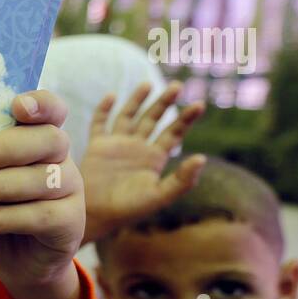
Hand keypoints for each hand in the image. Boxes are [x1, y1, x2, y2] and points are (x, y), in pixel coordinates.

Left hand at [0, 91, 84, 292]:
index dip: (41, 104)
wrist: (20, 262)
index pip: (53, 110)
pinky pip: (44, 215)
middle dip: (5, 147)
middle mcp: (61, 160)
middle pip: (48, 140)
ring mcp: (70, 190)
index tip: (17, 106)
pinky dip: (9, 217)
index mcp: (40, 139)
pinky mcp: (70, 223)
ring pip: (43, 179)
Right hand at [80, 82, 205, 243]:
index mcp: (155, 159)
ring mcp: (117, 145)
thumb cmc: (128, 209)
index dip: (186, 119)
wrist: (95, 214)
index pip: (174, 133)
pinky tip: (112, 96)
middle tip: (178, 86)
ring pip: (129, 116)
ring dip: (138, 100)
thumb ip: (181, 180)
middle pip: (154, 119)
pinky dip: (105, 109)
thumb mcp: (158, 196)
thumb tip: (202, 158)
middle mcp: (138, 148)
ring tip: (148, 84)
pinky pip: (100, 123)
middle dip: (165, 103)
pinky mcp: (97, 146)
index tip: (199, 105)